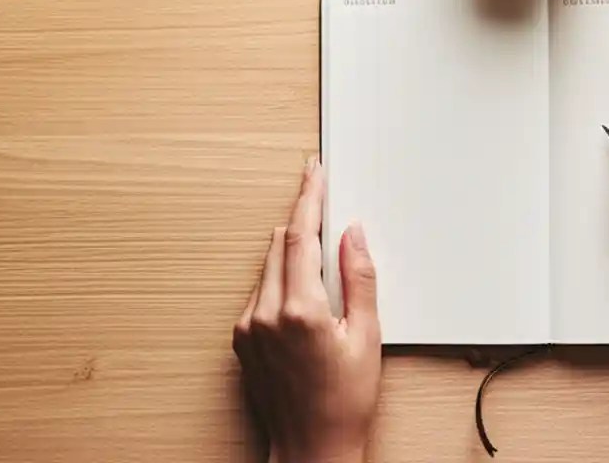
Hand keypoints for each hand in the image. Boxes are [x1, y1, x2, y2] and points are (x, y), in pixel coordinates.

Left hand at [233, 156, 380, 462]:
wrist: (311, 448)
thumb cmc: (344, 402)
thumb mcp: (366, 336)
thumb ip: (360, 278)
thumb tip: (353, 235)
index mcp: (300, 311)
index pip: (300, 237)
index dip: (308, 198)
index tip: (314, 173)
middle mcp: (265, 315)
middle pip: (279, 245)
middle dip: (301, 221)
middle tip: (323, 200)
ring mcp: (248, 328)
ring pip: (268, 268)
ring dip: (292, 253)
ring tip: (324, 262)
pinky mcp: (242, 340)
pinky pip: (260, 293)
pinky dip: (281, 281)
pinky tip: (306, 296)